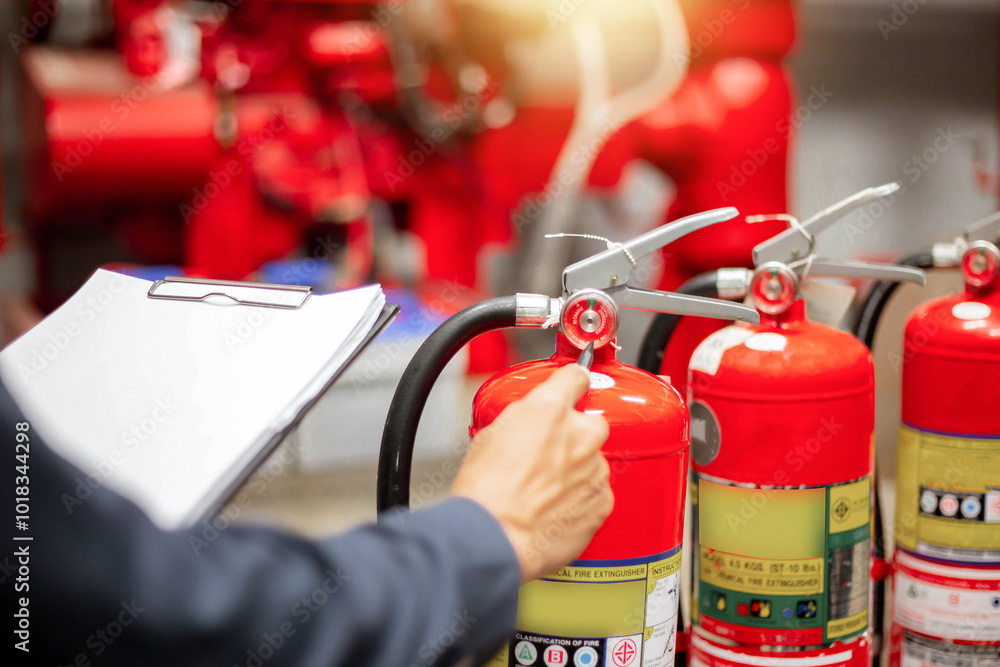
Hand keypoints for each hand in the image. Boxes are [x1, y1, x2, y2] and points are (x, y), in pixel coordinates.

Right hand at [451, 364, 611, 582]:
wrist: (494, 537)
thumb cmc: (485, 491)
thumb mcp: (492, 433)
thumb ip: (524, 416)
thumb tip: (532, 417)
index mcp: (550, 409)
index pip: (576, 376)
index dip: (572, 382)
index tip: (572, 387)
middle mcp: (580, 434)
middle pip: (591, 422)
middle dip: (574, 434)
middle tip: (547, 454)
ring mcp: (594, 468)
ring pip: (594, 459)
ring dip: (577, 469)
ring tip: (545, 489)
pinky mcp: (602, 500)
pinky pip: (597, 491)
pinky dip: (582, 497)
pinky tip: (556, 507)